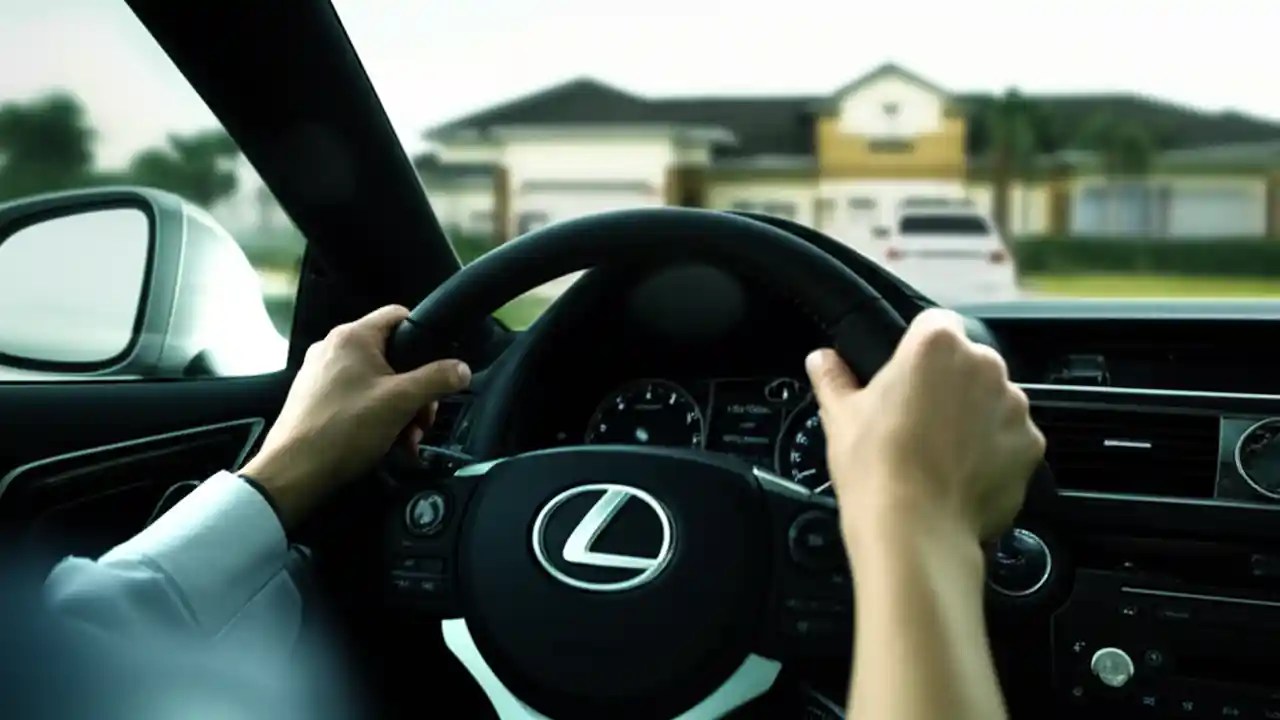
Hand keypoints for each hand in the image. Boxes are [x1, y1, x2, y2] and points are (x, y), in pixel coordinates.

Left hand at [240, 305, 470, 527]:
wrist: (294, 472)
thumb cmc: (344, 429)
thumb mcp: (401, 402)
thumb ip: (437, 380)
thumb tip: (462, 369)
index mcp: (352, 336)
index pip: (399, 315)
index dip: (425, 337)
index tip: (439, 368)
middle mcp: (333, 348)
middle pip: (392, 355)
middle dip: (415, 389)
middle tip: (422, 419)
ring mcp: (321, 373)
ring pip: (377, 380)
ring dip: (399, 408)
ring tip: (405, 438)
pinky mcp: (315, 398)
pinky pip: (357, 397)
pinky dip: (376, 415)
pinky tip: (386, 442)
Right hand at [804, 308, 1043, 550]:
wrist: (916, 529)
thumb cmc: (874, 464)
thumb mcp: (841, 416)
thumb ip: (833, 378)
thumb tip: (820, 359)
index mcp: (936, 344)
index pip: (936, 323)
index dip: (920, 350)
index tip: (907, 378)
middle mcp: (984, 364)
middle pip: (969, 361)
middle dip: (951, 383)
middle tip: (920, 421)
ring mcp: (1014, 405)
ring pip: (994, 400)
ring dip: (976, 416)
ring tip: (944, 453)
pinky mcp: (1032, 444)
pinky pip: (1013, 438)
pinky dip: (997, 451)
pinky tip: (966, 474)